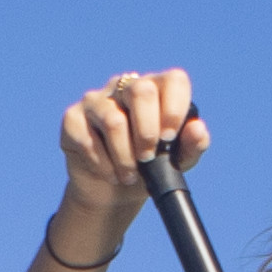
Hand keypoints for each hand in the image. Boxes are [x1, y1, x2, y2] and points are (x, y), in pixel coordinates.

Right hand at [52, 68, 206, 234]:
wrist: (113, 192)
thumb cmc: (149, 168)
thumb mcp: (177, 162)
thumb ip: (192, 145)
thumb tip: (198, 129)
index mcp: (157, 90)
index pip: (174, 80)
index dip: (174, 107)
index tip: (169, 138)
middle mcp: (126, 87)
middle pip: (140, 91)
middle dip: (147, 131)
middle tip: (148, 158)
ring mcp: (97, 100)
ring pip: (113, 120)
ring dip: (124, 156)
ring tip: (129, 176)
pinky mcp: (73, 118)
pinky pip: (87, 138)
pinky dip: (102, 163)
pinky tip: (110, 173)